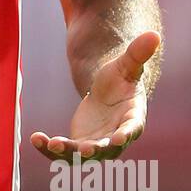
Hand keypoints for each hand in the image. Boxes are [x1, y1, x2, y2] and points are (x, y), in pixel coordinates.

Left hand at [30, 30, 160, 163]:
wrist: (107, 92)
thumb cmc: (121, 78)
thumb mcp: (127, 64)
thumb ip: (138, 53)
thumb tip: (154, 34)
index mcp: (133, 119)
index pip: (131, 130)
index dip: (125, 135)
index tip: (117, 139)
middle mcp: (116, 138)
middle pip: (106, 150)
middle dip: (94, 151)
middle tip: (84, 150)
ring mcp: (97, 146)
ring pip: (81, 156)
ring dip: (66, 153)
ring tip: (50, 143)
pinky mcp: (79, 147)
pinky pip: (64, 152)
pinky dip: (49, 149)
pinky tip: (36, 139)